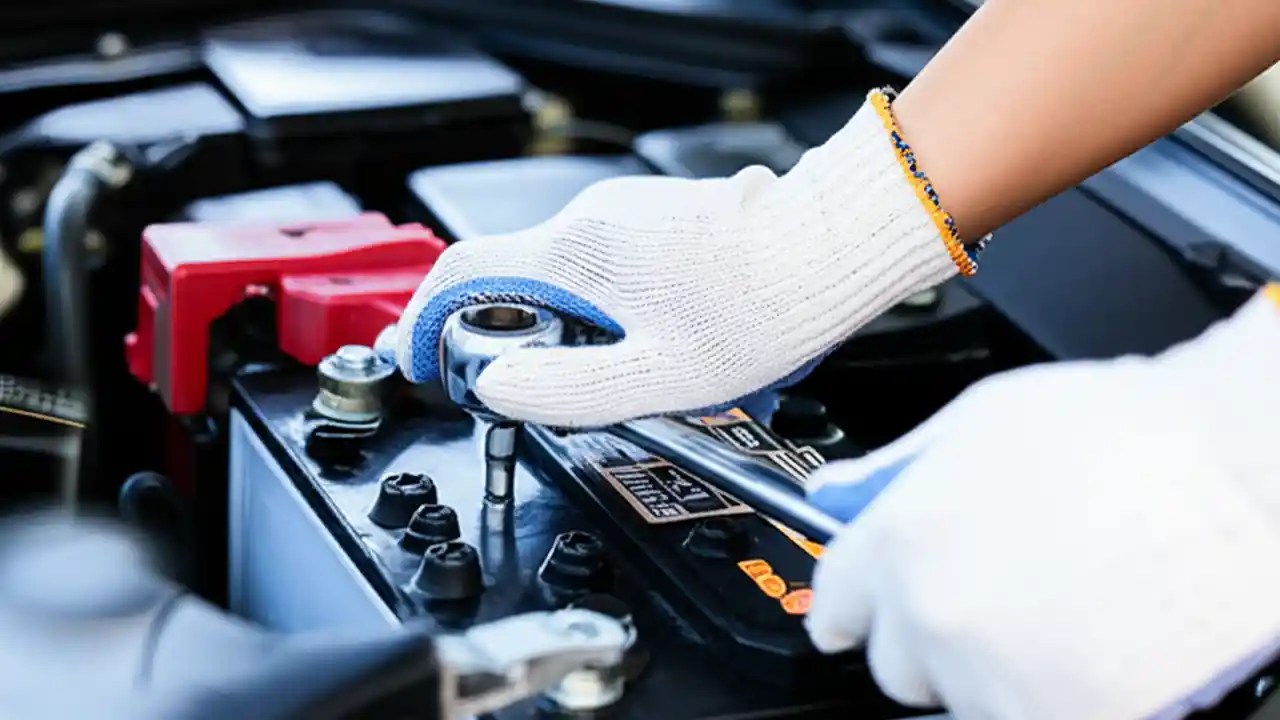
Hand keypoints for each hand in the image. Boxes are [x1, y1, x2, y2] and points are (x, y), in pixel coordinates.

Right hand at [395, 93, 962, 426]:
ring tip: (632, 377)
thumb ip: (564, 390)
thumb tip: (499, 389)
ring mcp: (626, 212)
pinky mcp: (657, 218)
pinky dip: (609, 310)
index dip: (426, 324)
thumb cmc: (761, 309)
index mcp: (576, 256)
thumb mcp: (655, 377)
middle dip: (512, 342)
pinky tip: (662, 343)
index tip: (424, 362)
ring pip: (566, 278)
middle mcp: (592, 220)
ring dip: (572, 331)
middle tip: (537, 394)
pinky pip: (608, 268)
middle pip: (513, 282)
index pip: (462, 275)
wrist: (831, 252)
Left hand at [803, 288, 1279, 719]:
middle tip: (1002, 593)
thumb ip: (894, 472)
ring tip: (1064, 609)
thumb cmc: (1127, 433)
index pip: (836, 606)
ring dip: (996, 671)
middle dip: (933, 636)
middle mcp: (938, 616)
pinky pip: (1027, 717)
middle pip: (897, 663)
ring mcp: (1000, 680)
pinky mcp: (1069, 718)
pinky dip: (1056, 696)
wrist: (1244, 472)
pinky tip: (1094, 646)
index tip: (869, 609)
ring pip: (965, 701)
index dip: (859, 603)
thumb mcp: (983, 420)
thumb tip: (833, 496)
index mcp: (903, 540)